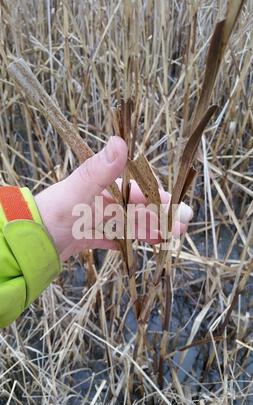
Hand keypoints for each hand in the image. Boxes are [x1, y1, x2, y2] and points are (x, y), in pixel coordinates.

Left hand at [35, 137, 192, 260]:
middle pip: (134, 208)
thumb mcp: (76, 193)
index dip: (158, 198)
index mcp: (97, 186)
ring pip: (126, 224)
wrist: (24, 244)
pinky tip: (140, 248)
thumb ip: (99, 171)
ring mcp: (91, 220)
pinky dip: (125, 242)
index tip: (178, 206)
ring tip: (168, 239)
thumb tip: (121, 141)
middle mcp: (96, 201)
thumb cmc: (50, 217)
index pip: (134, 190)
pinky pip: (110, 239)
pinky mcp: (84, 237)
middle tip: (182, 226)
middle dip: (159, 216)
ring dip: (147, 230)